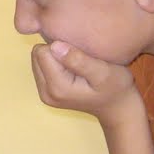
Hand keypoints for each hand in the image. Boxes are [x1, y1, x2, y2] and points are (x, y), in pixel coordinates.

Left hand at [29, 40, 143, 132]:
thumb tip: (54, 46)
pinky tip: (74, 69)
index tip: (80, 53)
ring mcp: (44, 93)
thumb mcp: (103, 72)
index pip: (43, 52)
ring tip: (78, 63)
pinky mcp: (46, 91)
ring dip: (56, 56)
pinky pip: (42, 66)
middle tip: (79, 58)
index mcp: (57, 87)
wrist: (117, 107)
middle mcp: (45, 92)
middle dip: (56, 51)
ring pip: (38, 59)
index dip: (61, 46)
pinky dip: (56, 63)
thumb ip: (78, 60)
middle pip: (37, 55)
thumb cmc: (115, 87)